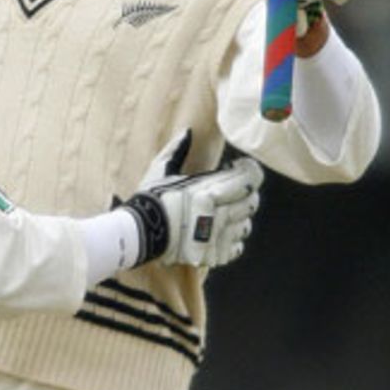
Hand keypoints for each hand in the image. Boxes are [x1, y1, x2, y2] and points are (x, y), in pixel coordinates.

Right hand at [122, 131, 263, 269]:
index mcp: (206, 192)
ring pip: (246, 226)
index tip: (239, 168)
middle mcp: (216, 216)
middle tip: (232, 192)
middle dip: (245, 195)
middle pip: (252, 203)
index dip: (250, 171)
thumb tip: (187, 132)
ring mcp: (216, 238)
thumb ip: (176, 150)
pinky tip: (218, 233)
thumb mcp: (160, 170)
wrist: (137, 235)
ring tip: (222, 215)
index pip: (250, 180)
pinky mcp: (213, 257)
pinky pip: (237, 247)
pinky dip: (231, 240)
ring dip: (238, 219)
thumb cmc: (149, 200)